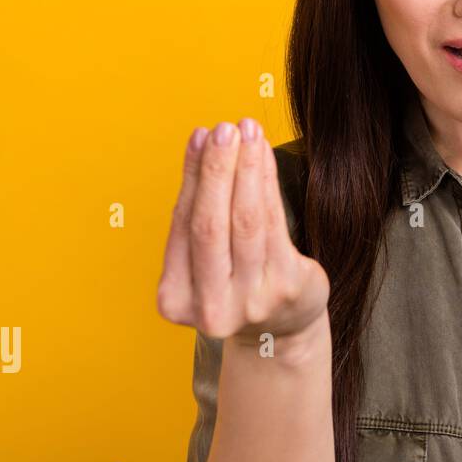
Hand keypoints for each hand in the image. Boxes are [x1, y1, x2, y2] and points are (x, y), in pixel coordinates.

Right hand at [156, 119, 329, 346]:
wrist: (279, 331)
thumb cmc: (235, 282)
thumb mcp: (204, 257)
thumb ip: (198, 207)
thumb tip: (200, 141)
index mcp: (175, 300)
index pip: (182, 224)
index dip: (192, 175)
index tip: (199, 136)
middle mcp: (211, 307)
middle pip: (210, 224)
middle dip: (216, 170)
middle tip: (224, 130)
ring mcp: (252, 301)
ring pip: (246, 221)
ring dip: (247, 169)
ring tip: (248, 133)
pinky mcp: (287, 287)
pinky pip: (276, 224)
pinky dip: (268, 184)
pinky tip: (265, 157)